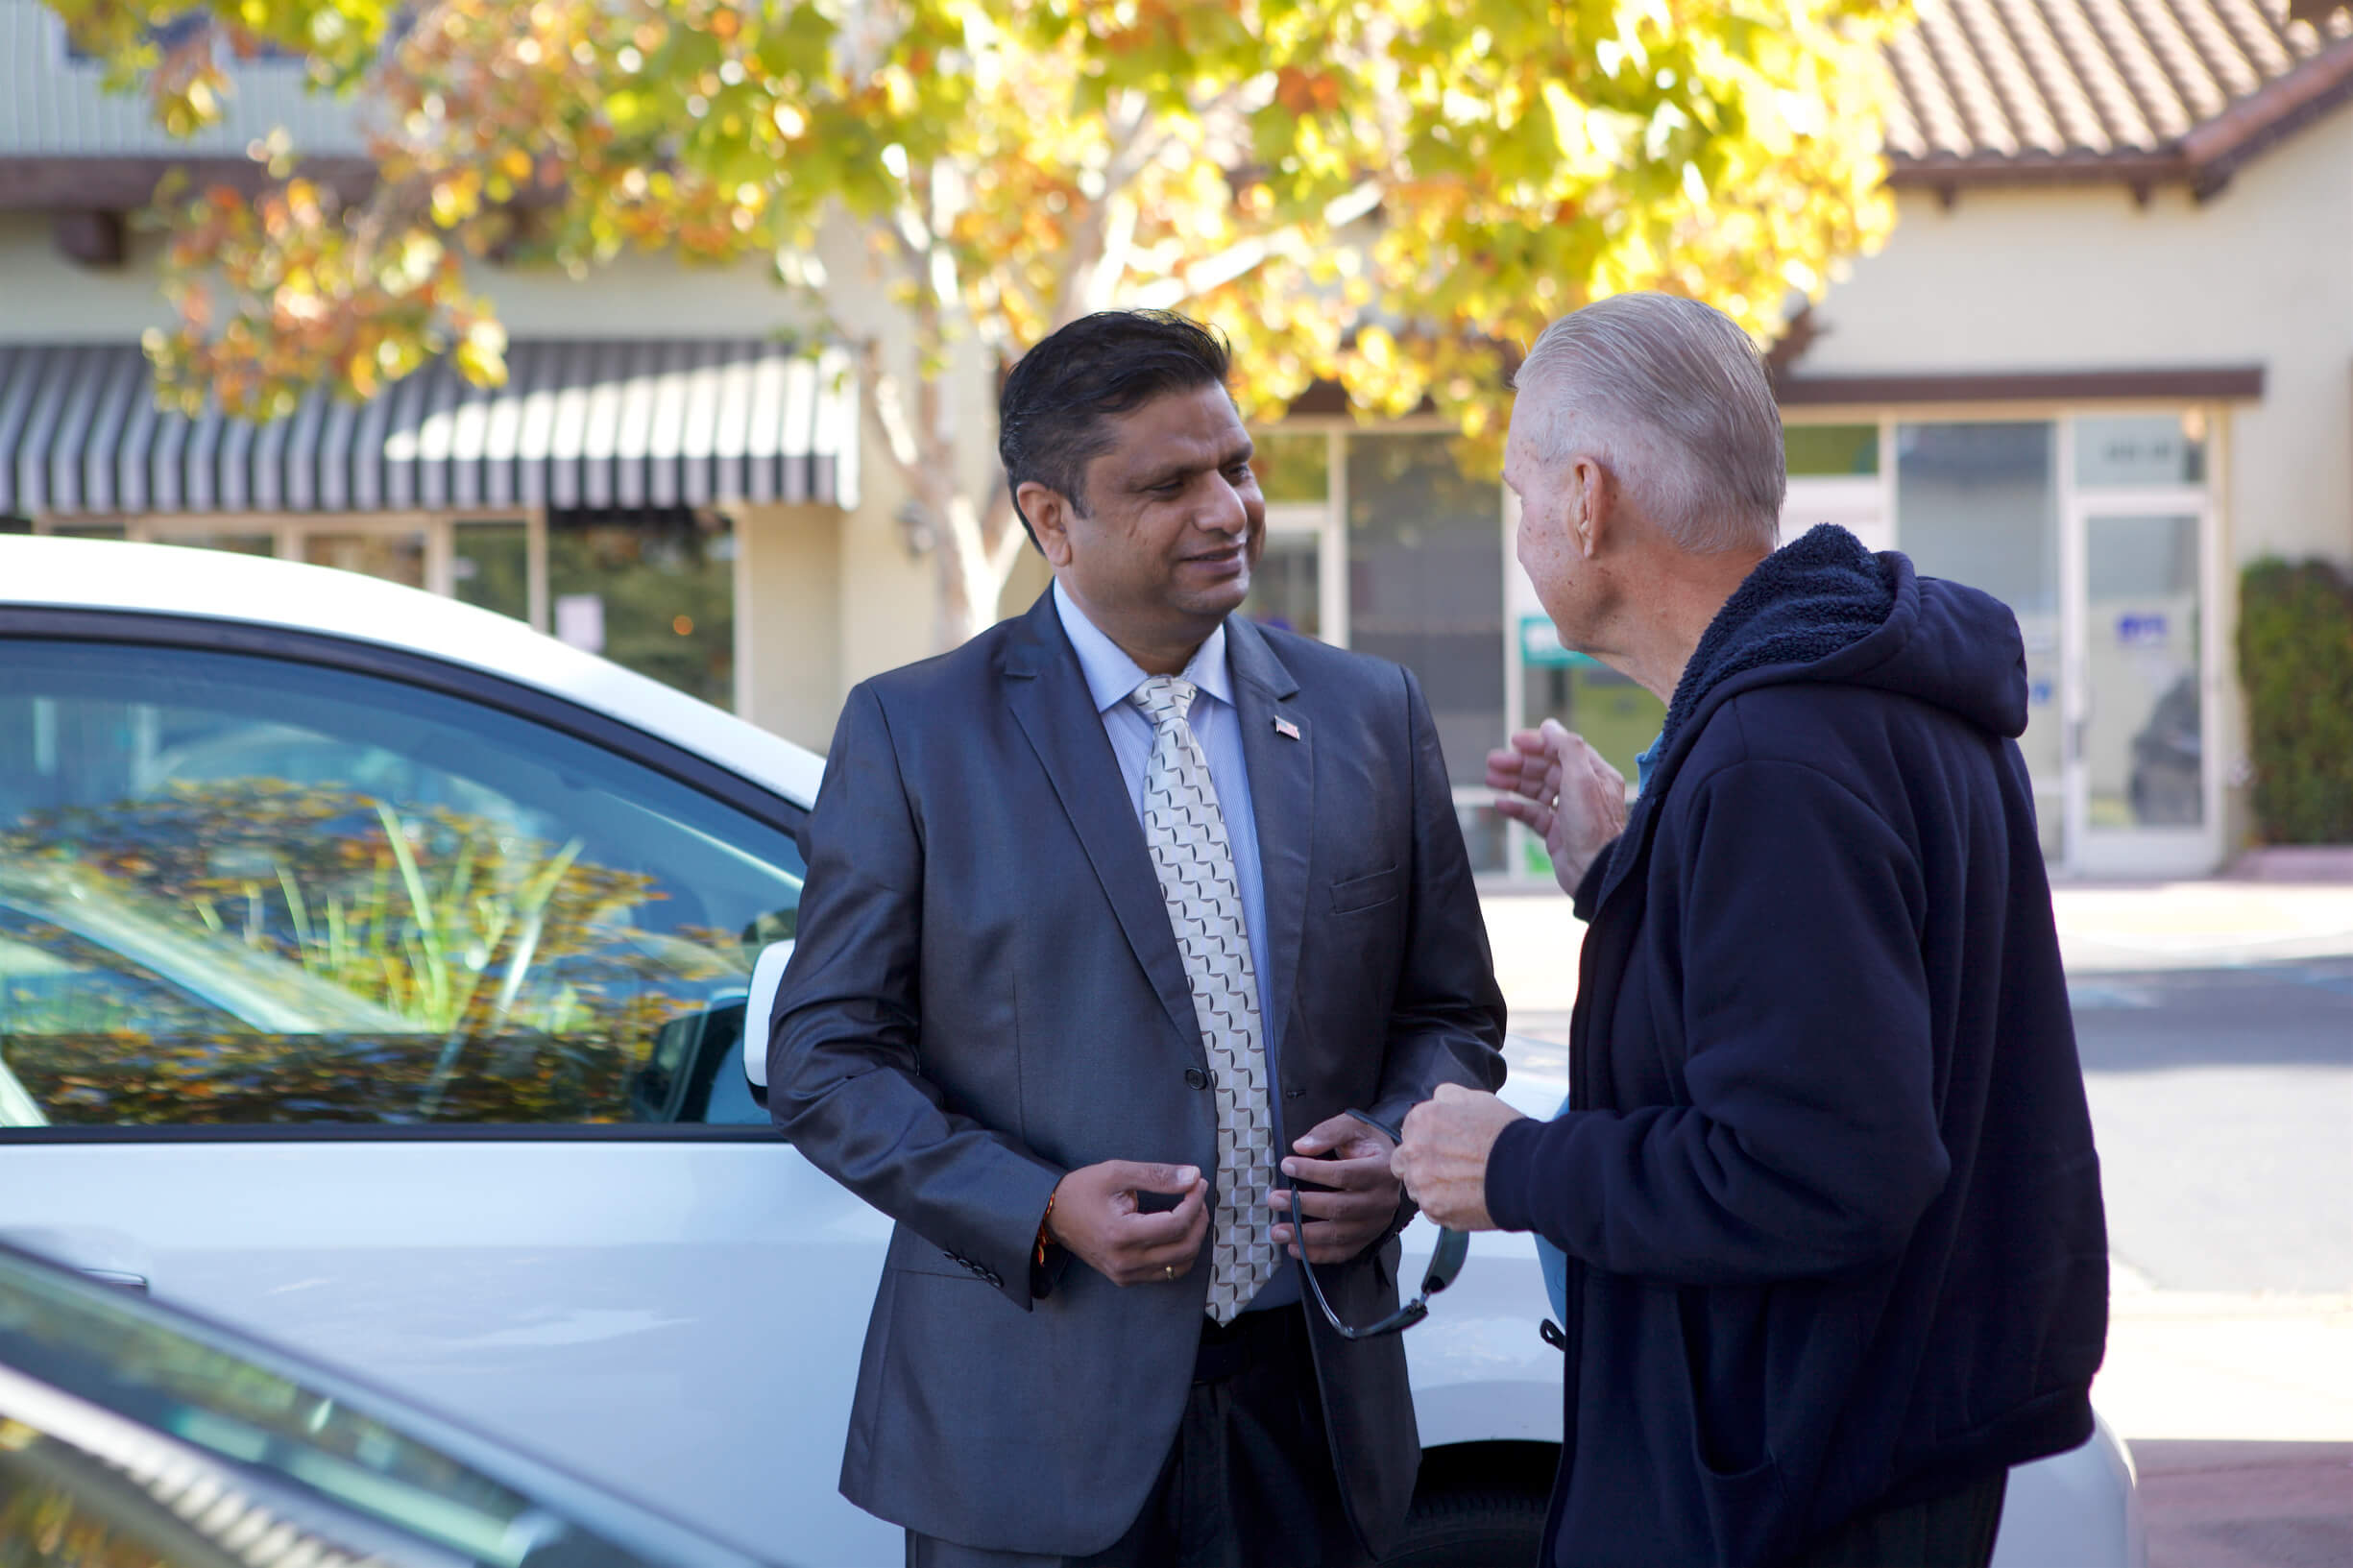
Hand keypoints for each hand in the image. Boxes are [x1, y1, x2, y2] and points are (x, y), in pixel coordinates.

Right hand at [1046, 1161, 1209, 1286]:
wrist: (1052, 1214)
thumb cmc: (1082, 1189)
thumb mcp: (1117, 1172)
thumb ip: (1157, 1175)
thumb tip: (1193, 1176)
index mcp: (1121, 1235)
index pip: (1176, 1224)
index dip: (1194, 1201)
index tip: (1197, 1182)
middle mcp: (1125, 1262)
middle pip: (1184, 1248)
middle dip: (1199, 1219)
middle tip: (1197, 1196)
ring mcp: (1125, 1275)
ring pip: (1180, 1265)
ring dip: (1194, 1238)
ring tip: (1191, 1212)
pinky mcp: (1125, 1279)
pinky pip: (1166, 1273)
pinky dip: (1180, 1253)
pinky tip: (1178, 1231)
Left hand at [1274, 1113, 1402, 1264]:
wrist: (1389, 1165)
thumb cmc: (1369, 1145)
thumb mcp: (1354, 1127)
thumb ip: (1329, 1132)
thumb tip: (1301, 1146)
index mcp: (1381, 1170)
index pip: (1344, 1174)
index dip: (1313, 1171)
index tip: (1286, 1165)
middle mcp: (1382, 1200)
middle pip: (1340, 1208)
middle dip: (1303, 1205)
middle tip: (1274, 1200)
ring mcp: (1376, 1222)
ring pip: (1339, 1234)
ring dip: (1305, 1235)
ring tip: (1278, 1231)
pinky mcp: (1368, 1237)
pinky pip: (1343, 1251)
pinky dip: (1318, 1254)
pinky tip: (1295, 1249)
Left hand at [1391, 1084, 1526, 1231]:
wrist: (1528, 1172)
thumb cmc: (1505, 1136)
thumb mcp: (1477, 1099)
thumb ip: (1447, 1097)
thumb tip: (1437, 1099)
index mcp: (1421, 1120)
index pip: (1409, 1131)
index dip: (1429, 1139)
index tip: (1445, 1145)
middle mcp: (1414, 1150)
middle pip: (1405, 1161)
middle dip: (1422, 1163)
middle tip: (1451, 1167)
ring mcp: (1422, 1182)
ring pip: (1417, 1188)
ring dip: (1432, 1186)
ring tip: (1463, 1183)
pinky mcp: (1433, 1209)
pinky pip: (1431, 1209)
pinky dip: (1446, 1206)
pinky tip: (1467, 1197)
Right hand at [1486, 719, 1628, 894]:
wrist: (1595, 873)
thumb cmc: (1594, 828)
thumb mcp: (1581, 779)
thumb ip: (1566, 748)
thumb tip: (1550, 726)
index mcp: (1595, 774)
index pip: (1563, 750)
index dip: (1538, 743)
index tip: (1514, 740)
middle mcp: (1583, 791)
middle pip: (1547, 769)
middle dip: (1519, 764)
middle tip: (1493, 761)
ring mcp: (1570, 812)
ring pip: (1538, 790)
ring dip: (1514, 783)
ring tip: (1490, 779)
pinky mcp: (1558, 833)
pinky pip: (1534, 815)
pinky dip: (1517, 808)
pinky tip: (1501, 804)